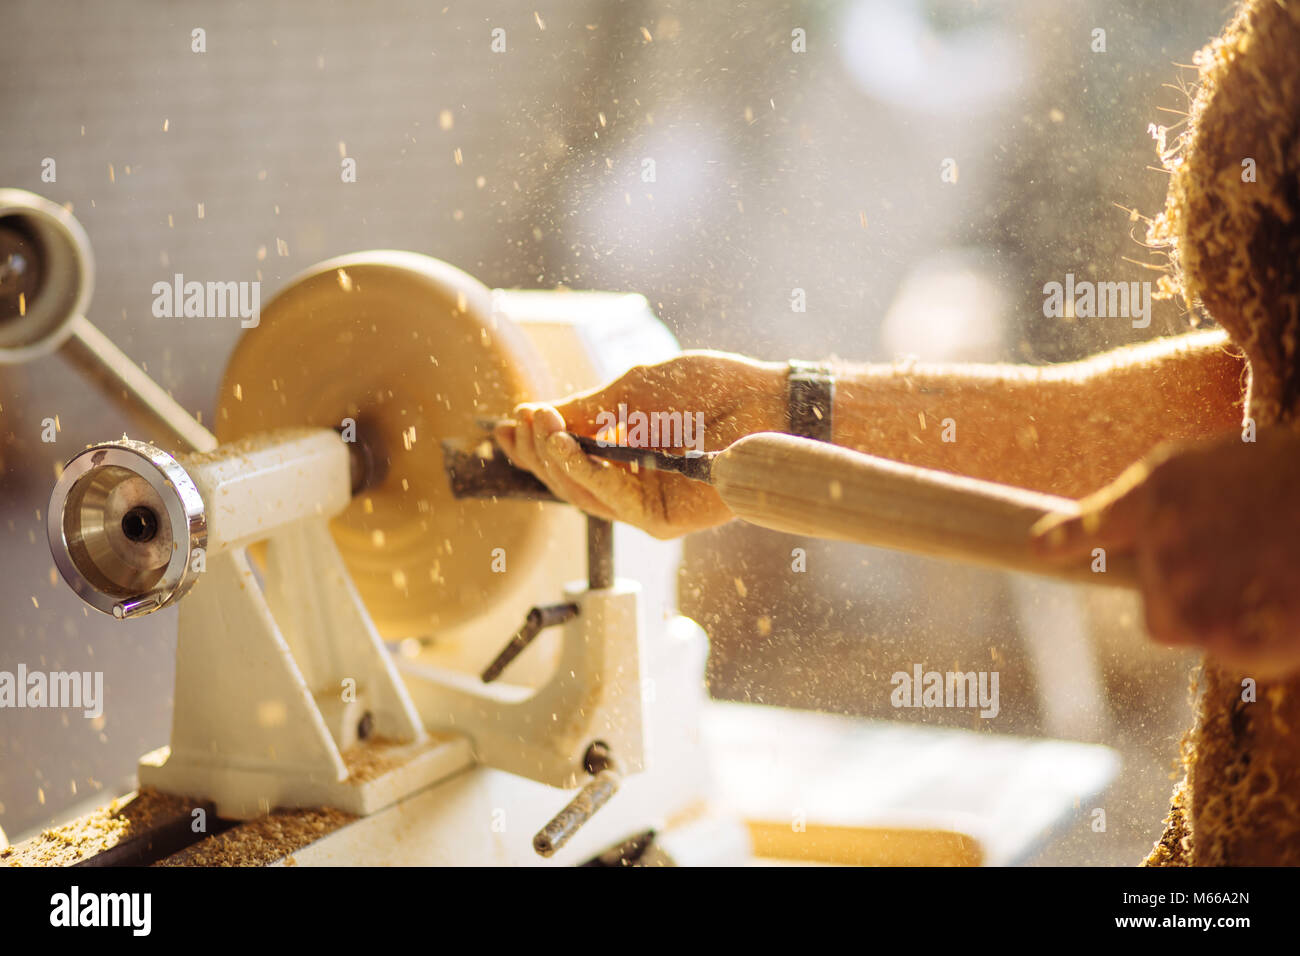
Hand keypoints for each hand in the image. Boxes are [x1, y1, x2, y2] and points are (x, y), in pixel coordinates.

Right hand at [494, 351, 785, 537]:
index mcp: (623, 451)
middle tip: (523, 421)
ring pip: (582, 495)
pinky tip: (568, 448)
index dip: (533, 444)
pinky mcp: (663, 522)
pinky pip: (612, 502)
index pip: (567, 457)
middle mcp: (631, 482)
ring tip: (541, 428)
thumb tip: (536, 417)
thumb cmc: (710, 389)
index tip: (505, 422)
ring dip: (556, 460)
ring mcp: (646, 504)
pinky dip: (586, 474)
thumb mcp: (634, 391)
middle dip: (537, 451)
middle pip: (566, 481)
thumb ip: (587, 411)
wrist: (764, 401)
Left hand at [1032, 426, 1299, 676]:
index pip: (1096, 523)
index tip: (1038, 548)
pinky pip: (1233, 653)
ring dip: (1225, 622)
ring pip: (1188, 630)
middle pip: (1156, 609)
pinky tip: (1287, 607)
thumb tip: (1156, 544)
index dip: (1067, 538)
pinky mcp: (1224, 626)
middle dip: (1191, 603)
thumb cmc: (1295, 477)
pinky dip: (1262, 644)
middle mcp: (1160, 540)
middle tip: (1248, 574)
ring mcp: (1189, 585)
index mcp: (1159, 490)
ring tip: (1274, 583)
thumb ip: (1180, 505)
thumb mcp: (1227, 466)